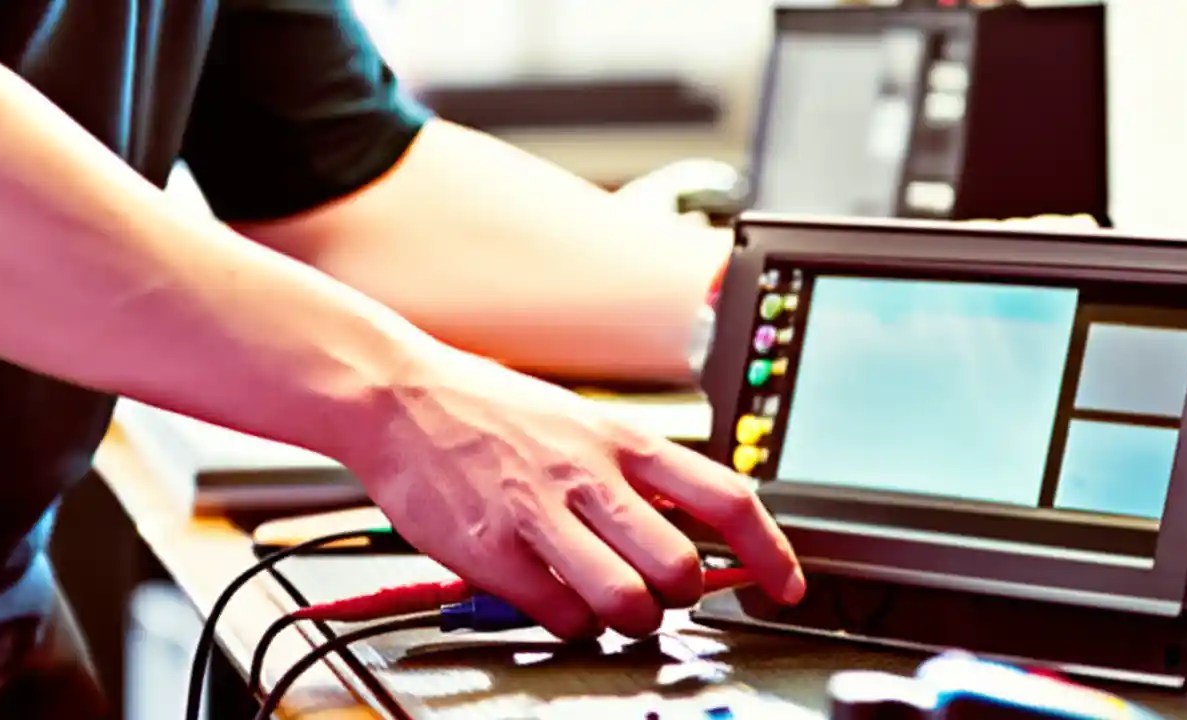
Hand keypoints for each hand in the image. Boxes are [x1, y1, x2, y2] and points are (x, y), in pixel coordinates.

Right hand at [356, 346, 803, 639]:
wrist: (401, 397)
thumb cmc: (491, 411)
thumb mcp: (583, 421)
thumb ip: (634, 473)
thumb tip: (689, 527)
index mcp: (623, 440)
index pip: (726, 499)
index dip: (769, 551)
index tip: (785, 586)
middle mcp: (590, 476)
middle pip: (679, 568)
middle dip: (679, 598)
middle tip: (659, 594)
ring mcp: (540, 515)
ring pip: (627, 604)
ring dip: (630, 619)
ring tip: (609, 603)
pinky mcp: (493, 552)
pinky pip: (562, 618)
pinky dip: (572, 625)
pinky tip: (557, 601)